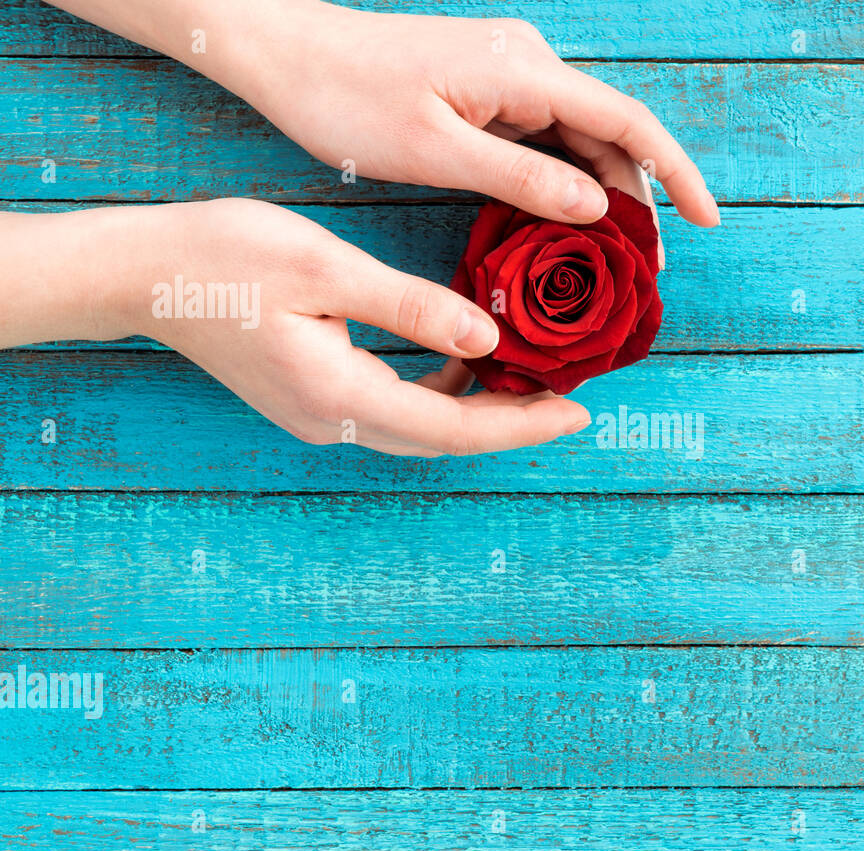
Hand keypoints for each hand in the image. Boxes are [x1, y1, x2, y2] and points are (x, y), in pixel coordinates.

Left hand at [44, 0, 715, 257]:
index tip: (707, 222)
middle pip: (611, 133)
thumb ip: (519, 177)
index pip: (627, 122)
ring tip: (616, 263)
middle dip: (640, 200)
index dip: (675, 174)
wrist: (285, 52)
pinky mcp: (486, 91)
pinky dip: (564, 183)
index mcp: (523, 72)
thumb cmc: (346, 99)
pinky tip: (565, 228)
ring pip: (580, 139)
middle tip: (650, 272)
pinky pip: (544, 138)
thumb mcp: (433, 150)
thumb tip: (596, 207)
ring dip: (603, 196)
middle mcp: (527, 64)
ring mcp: (507, 75)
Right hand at [89, 199, 590, 455]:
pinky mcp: (312, 400)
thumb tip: (489, 340)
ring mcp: (319, 417)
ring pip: (421, 426)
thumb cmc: (224, 256)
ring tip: (530, 377)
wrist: (140, 273)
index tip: (579, 411)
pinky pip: (393, 408)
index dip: (523, 423)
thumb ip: (411, 307)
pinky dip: (438, 391)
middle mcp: (333, 422)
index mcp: (341, 394)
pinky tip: (463, 359)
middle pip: (445, 437)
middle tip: (570, 396)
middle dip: (511, 421)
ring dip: (477, 409)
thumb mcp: (326, 267)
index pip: (456, 426)